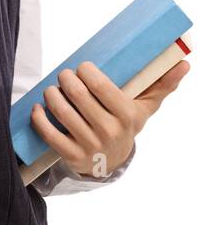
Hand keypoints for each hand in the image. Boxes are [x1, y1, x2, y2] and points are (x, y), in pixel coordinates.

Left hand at [29, 58, 190, 176]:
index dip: (86, 71)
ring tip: (53, 88)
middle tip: (65, 74)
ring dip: (51, 94)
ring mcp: (90, 145)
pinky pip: (49, 134)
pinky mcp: (73, 157)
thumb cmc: (127, 123)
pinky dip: (39, 118)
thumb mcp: (146, 106)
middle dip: (66, 78)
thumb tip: (185, 63)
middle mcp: (109, 131)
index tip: (83, 66)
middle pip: (78, 95)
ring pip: (62, 112)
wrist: (113, 161)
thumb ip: (164, 84)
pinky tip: (39, 107)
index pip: (100, 86)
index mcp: (127, 115)